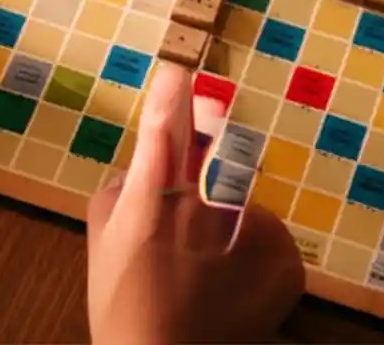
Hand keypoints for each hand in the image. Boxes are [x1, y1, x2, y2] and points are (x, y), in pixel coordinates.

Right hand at [86, 63, 303, 343]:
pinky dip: (254, 249)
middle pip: (210, 156)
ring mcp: (243, 237)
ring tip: (208, 266)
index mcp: (146, 206)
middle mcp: (196, 214)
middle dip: (209, 141)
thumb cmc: (122, 309)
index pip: (157, 137)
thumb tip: (135, 169)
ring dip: (225, 218)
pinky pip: (266, 233)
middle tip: (206, 143)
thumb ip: (115, 196)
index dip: (167, 101)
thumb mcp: (101, 248)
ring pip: (237, 200)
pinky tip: (235, 282)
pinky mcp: (282, 261)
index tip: (177, 73)